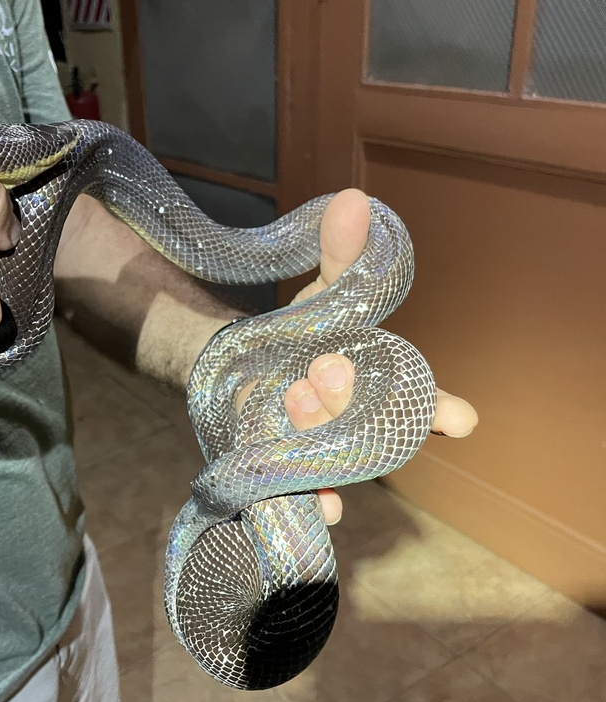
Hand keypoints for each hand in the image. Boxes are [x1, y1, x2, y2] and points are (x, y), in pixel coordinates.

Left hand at [282, 189, 478, 524]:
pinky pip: (303, 491)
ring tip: (299, 414)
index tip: (459, 418)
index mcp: (378, 381)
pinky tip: (314, 501)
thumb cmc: (304, 332)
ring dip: (324, 442)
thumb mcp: (323, 292)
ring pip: (336, 459)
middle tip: (333, 377)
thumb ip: (341, 255)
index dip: (441, 410)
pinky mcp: (287, 466)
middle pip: (372, 429)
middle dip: (359, 409)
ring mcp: (324, 448)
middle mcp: (358, 422)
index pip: (422, 401)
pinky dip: (310, 498)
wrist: (242, 363)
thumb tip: (353, 200)